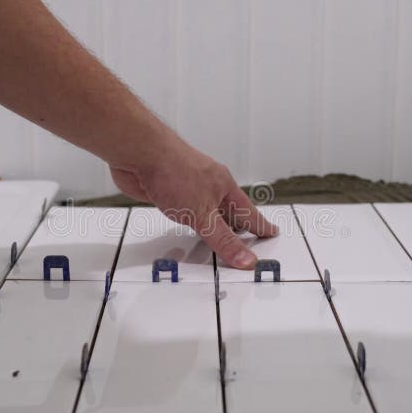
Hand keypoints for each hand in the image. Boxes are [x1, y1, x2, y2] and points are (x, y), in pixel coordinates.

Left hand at [110, 137, 278, 269]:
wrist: (139, 153)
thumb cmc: (174, 171)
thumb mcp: (203, 214)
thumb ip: (223, 239)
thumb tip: (246, 259)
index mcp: (223, 186)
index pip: (248, 212)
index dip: (260, 225)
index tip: (272, 231)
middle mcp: (208, 184)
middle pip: (228, 209)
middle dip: (239, 223)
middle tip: (250, 235)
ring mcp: (188, 186)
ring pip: (206, 208)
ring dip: (214, 221)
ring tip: (221, 232)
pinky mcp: (168, 189)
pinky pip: (185, 208)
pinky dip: (191, 219)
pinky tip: (187, 222)